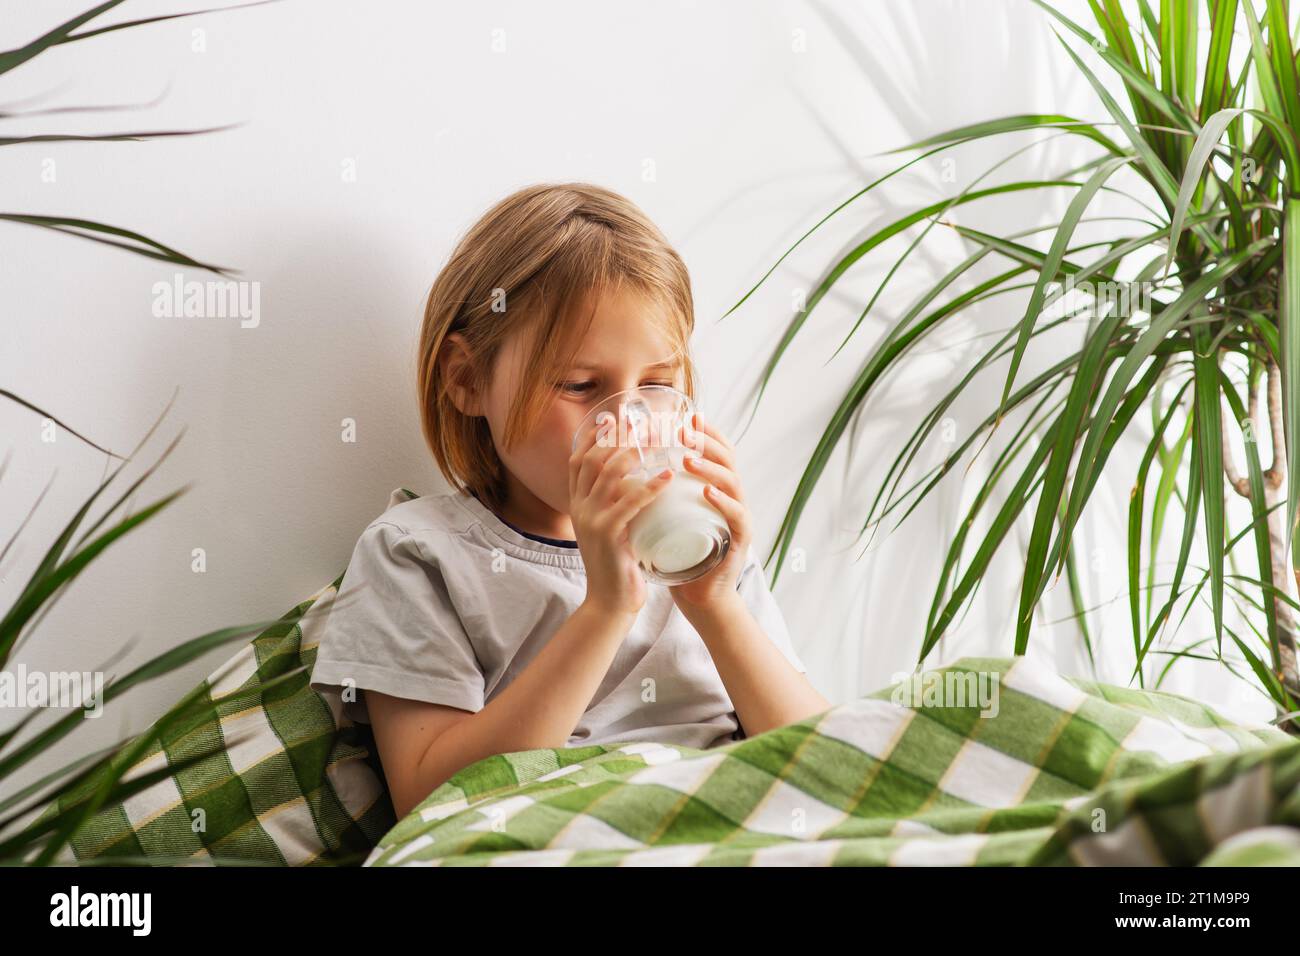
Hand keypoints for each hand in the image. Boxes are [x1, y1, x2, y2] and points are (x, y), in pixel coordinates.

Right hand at [568, 423, 674, 617]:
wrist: (610, 602)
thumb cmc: (618, 564)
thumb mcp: (611, 528)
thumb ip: (617, 504)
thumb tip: (638, 478)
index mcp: (578, 504)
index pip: (578, 460)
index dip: (594, 437)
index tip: (614, 419)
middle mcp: (579, 507)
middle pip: (593, 458)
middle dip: (619, 437)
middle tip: (646, 425)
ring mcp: (590, 519)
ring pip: (609, 473)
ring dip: (636, 453)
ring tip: (660, 442)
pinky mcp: (606, 534)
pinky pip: (628, 502)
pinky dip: (649, 486)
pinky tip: (668, 477)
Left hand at [670, 411, 749, 615]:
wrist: (697, 594)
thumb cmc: (678, 553)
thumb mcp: (664, 515)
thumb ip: (654, 491)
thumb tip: (620, 464)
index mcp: (713, 488)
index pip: (713, 450)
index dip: (701, 431)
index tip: (681, 416)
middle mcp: (730, 496)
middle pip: (726, 457)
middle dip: (706, 440)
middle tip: (684, 430)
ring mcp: (738, 517)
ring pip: (733, 481)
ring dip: (710, 467)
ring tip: (688, 458)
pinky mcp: (740, 539)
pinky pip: (737, 515)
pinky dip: (724, 501)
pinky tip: (707, 492)